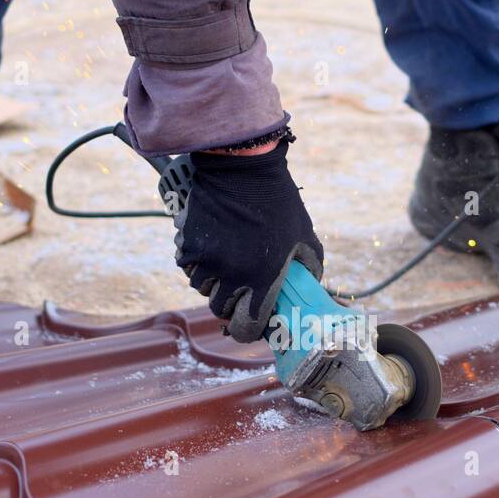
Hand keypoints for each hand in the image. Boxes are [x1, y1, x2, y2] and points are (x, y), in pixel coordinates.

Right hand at [174, 136, 324, 342]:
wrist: (242, 169)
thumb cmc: (279, 203)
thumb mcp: (305, 237)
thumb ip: (309, 267)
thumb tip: (310, 285)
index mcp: (264, 279)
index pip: (247, 325)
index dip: (246, 328)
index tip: (248, 322)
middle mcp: (233, 276)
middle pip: (220, 309)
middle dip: (228, 303)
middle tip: (235, 289)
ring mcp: (208, 262)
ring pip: (202, 288)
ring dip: (211, 281)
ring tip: (223, 263)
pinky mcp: (190, 246)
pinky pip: (188, 266)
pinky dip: (196, 262)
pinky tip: (209, 247)